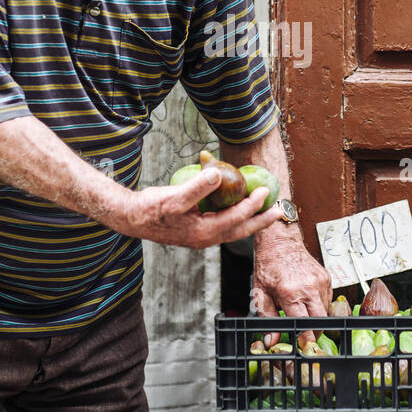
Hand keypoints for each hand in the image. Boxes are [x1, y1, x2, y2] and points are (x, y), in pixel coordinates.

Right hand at [114, 169, 282, 248]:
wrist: (132, 218)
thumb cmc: (151, 208)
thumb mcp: (174, 196)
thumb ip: (198, 187)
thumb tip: (218, 173)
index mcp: (204, 233)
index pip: (236, 218)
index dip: (252, 205)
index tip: (262, 191)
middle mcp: (206, 238)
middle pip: (241, 230)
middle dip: (261, 220)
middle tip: (280, 210)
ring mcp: (202, 236)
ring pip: (233, 228)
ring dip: (250, 219)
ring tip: (264, 210)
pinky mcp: (197, 230)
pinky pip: (223, 223)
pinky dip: (235, 215)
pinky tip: (237, 206)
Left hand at [250, 229, 331, 347]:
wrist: (280, 241)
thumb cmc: (268, 266)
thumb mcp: (261, 293)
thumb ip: (267, 318)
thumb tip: (272, 341)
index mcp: (290, 293)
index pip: (304, 324)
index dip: (304, 340)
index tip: (302, 348)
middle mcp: (309, 288)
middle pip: (321, 321)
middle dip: (315, 332)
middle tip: (306, 337)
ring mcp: (320, 282)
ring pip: (325, 311)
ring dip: (316, 317)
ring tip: (304, 314)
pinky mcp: (327, 278)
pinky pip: (327, 299)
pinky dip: (319, 304)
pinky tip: (307, 301)